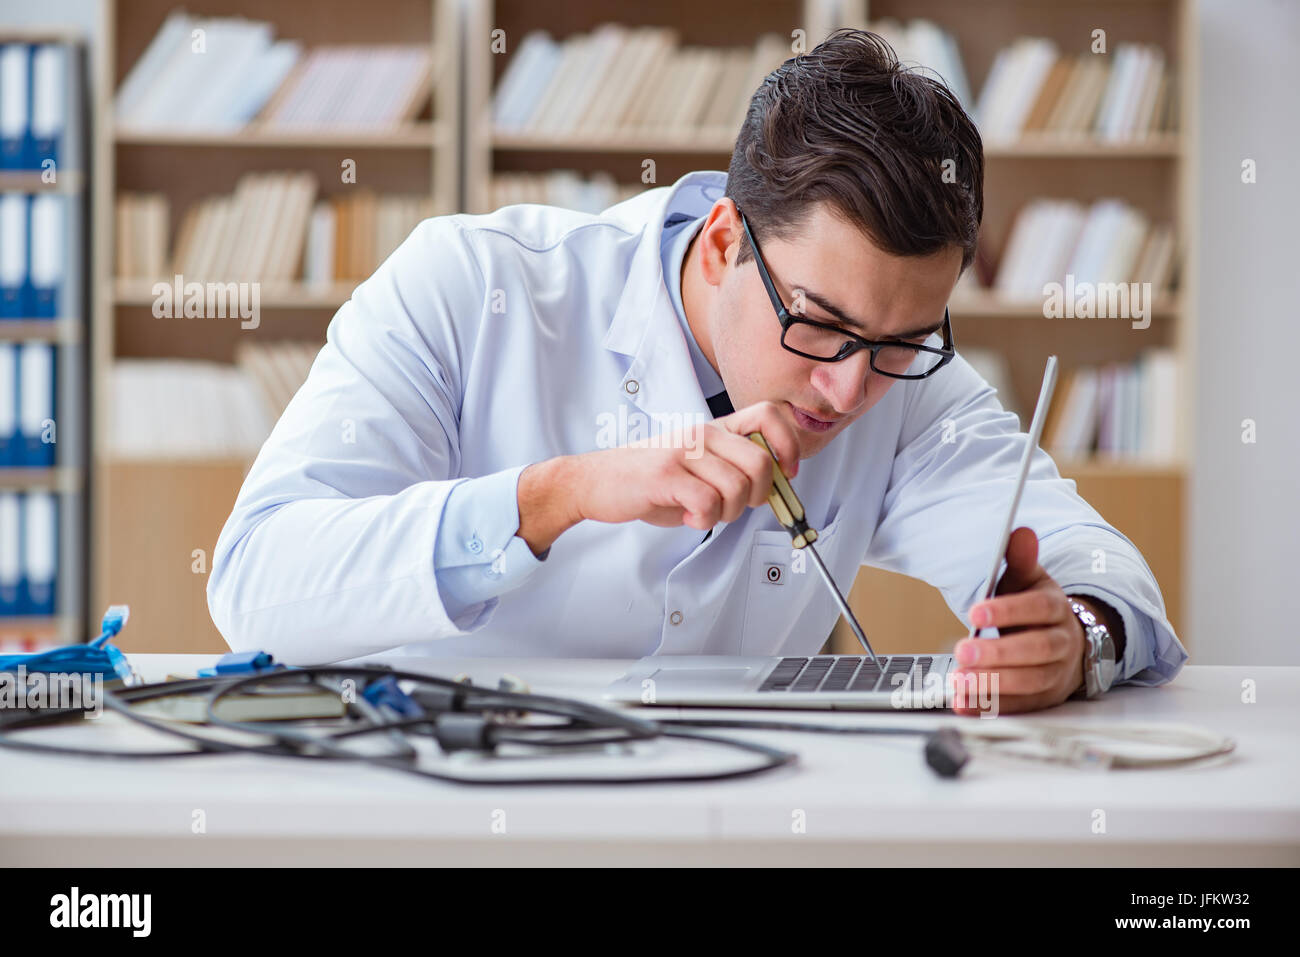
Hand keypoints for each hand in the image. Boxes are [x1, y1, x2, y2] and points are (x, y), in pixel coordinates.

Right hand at [517, 400, 801, 553]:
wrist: (596, 481)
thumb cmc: (648, 478)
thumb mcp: (697, 467)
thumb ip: (733, 470)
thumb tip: (774, 488)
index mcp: (715, 429)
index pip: (769, 416)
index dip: (788, 446)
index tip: (784, 473)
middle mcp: (703, 434)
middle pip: (761, 463)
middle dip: (756, 497)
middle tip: (732, 506)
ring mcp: (685, 452)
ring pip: (737, 488)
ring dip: (726, 514)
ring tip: (702, 511)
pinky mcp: (666, 474)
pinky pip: (707, 504)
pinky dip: (702, 520)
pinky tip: (687, 515)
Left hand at [949, 526, 1086, 715]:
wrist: (1068, 645)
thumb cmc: (1036, 610)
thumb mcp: (1029, 581)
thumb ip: (1020, 560)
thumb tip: (1020, 532)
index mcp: (1056, 609)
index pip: (1038, 609)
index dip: (1008, 610)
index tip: (974, 611)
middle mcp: (1062, 644)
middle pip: (1036, 650)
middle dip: (999, 653)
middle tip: (962, 651)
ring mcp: (1055, 675)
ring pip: (1031, 682)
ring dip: (994, 684)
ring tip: (960, 681)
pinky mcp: (1043, 699)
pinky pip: (1019, 706)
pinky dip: (989, 707)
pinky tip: (962, 704)